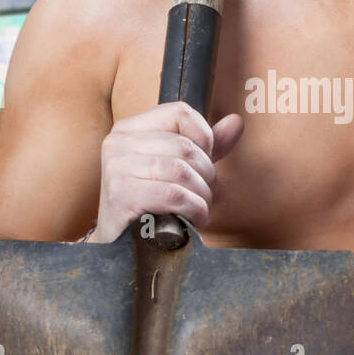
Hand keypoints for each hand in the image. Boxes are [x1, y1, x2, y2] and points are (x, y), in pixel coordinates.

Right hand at [92, 100, 243, 242]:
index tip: (206, 160)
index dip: (204, 136)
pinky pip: (174, 195)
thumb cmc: (149, 203)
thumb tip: (236, 122)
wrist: (121, 242)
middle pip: (185, 146)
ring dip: (202, 195)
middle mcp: (118, 143)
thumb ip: (205, 145)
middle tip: (206, 194)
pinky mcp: (121, 195)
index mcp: (129, 129)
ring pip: (181, 171)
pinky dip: (194, 209)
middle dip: (206, 174)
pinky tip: (194, 218)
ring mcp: (116, 168)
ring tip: (200, 207)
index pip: (179, 112)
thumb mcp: (177, 167)